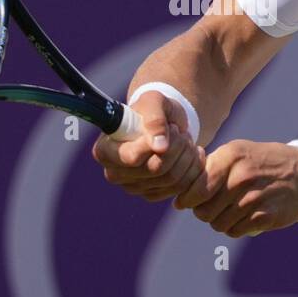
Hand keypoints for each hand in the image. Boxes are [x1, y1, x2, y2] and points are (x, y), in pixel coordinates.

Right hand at [91, 90, 205, 202]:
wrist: (166, 124)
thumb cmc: (154, 110)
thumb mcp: (154, 101)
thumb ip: (154, 119)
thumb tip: (160, 147)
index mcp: (105, 150)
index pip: (132, 157)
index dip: (155, 144)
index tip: (169, 127)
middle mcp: (114, 173)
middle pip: (155, 169)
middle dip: (177, 147)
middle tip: (181, 132)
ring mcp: (133, 187)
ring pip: (171, 179)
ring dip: (187, 156)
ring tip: (186, 139)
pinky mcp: (152, 194)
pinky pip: (180, 187)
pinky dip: (192, 168)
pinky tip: (191, 153)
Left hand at [173, 140, 297, 237]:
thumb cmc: (259, 163)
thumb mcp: (236, 152)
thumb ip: (208, 167)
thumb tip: (179, 193)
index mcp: (231, 157)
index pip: (196, 188)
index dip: (187, 199)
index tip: (185, 202)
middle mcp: (242, 177)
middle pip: (204, 210)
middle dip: (203, 211)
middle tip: (212, 205)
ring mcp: (254, 198)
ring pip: (217, 224)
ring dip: (219, 221)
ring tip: (229, 210)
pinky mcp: (265, 217)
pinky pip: (235, 231)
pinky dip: (234, 228)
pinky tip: (243, 216)